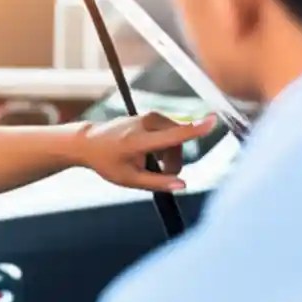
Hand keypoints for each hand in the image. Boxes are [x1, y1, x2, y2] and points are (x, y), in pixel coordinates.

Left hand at [74, 112, 216, 191]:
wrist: (88, 142)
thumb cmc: (107, 162)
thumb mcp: (129, 179)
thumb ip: (157, 183)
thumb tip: (183, 186)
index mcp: (138, 140)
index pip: (172, 135)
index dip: (195, 130)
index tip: (213, 120)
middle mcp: (145, 123)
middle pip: (178, 142)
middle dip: (175, 160)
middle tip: (162, 174)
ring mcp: (147, 117)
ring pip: (175, 137)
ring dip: (170, 153)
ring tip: (152, 163)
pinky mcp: (150, 116)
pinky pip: (169, 131)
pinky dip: (165, 144)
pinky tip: (149, 152)